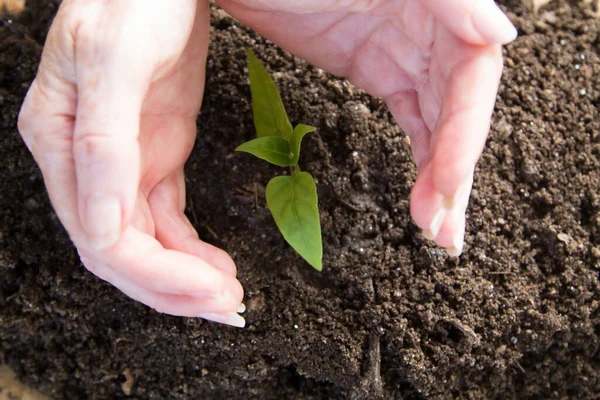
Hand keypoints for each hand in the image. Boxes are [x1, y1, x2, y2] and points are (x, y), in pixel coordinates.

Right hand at [18, 0, 244, 325]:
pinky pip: (166, 219)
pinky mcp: (153, 157)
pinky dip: (190, 249)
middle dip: (175, 288)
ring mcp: (122, 163)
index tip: (212, 291)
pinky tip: (215, 264)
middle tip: (229, 306)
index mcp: (63, 144)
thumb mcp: (113, 62)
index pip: (103, 238)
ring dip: (185, 276)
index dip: (157, 275)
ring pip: (146, 242)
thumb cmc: (132, 2)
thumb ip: (101, 143)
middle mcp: (85, 164)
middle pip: (123, 252)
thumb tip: (99, 228)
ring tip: (229, 294)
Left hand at [219, 0, 516, 255]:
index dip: (466, 134)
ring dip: (439, 179)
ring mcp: (405, 56)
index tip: (447, 183)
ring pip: (438, 126)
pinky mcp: (379, 71)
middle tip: (443, 229)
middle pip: (460, 113)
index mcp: (442, 9)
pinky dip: (421, 159)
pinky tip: (425, 191)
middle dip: (454, 174)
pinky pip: (415, 121)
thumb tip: (500, 35)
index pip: (472, 80)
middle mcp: (434, 34)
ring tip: (434, 227)